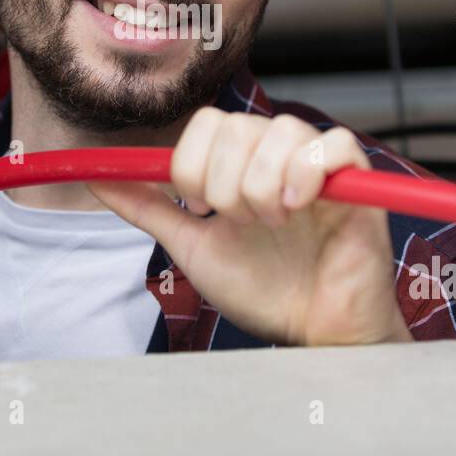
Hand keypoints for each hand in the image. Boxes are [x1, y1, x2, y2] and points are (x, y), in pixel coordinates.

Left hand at [87, 108, 410, 346]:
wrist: (311, 332)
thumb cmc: (262, 291)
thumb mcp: (193, 246)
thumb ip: (149, 209)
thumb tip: (96, 177)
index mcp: (240, 165)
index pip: (209, 123)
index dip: (193, 164)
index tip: (201, 209)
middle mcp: (278, 157)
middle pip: (240, 125)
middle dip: (227, 183)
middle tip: (241, 223)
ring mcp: (318, 167)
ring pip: (283, 131)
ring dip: (265, 184)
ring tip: (273, 223)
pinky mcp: (358, 182)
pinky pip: (335, 144)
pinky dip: (310, 171)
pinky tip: (301, 205)